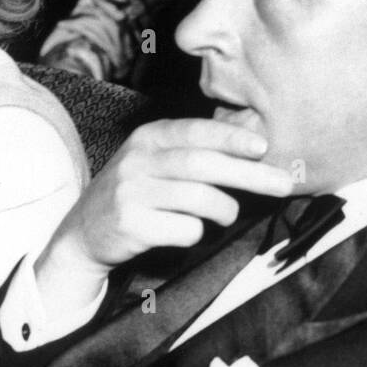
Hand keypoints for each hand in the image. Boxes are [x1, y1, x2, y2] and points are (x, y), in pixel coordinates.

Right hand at [34, 119, 294, 311]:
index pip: (196, 131)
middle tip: (283, 184)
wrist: (83, 234)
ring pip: (199, 198)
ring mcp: (131, 192)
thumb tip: (254, 135)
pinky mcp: (130, 224)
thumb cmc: (134, 195)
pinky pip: (184, 229)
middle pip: (203, 164)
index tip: (264, 147)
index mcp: (147, 138)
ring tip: (228, 215)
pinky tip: (189, 231)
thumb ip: (196, 148)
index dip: (232, 137)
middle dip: (249, 174)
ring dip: (226, 209)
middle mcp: (137, 160)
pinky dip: (198, 233)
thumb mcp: (155, 160)